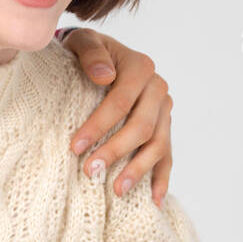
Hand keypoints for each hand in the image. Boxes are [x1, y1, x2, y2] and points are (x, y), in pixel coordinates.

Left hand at [61, 29, 171, 207]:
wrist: (100, 55)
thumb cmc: (86, 51)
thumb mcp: (83, 42)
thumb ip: (91, 54)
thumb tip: (103, 76)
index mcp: (140, 68)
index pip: (121, 102)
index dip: (99, 125)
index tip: (75, 147)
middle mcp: (158, 89)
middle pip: (141, 127)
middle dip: (115, 151)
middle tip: (90, 172)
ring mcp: (164, 109)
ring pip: (157, 144)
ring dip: (138, 170)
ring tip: (116, 191)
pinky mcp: (164, 126)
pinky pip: (167, 154)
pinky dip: (161, 178)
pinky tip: (153, 199)